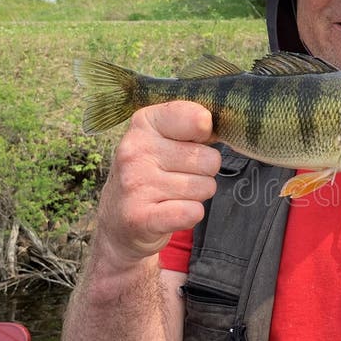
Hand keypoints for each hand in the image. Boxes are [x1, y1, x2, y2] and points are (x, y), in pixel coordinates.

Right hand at [93, 101, 220, 266]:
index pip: (198, 119)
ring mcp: (135, 184)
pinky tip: (171, 212)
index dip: (205, 134)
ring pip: (205, 187)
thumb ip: (191, 127)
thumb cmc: (151, 174)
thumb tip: (222, 129)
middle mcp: (135, 150)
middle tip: (179, 177)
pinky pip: (194, 212)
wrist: (118, 221)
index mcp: (144, 124)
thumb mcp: (162, 139)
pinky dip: (191, 214)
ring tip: (172, 195)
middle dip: (203, 173)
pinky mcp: (140, 218)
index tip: (192, 142)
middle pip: (210, 160)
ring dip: (196, 195)